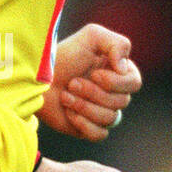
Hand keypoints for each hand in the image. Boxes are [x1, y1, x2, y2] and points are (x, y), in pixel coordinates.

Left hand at [39, 24, 141, 138]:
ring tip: (66, 95)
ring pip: (110, 118)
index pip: (134, 83)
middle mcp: (114, 93)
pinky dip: (82, 123)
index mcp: (119, 73)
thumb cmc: (64, 56)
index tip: (94, 73)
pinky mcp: (89, 128)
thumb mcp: (92, 36)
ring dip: (83, 106)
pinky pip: (99, 134)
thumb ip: (117, 44)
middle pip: (122, 102)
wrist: (37, 78)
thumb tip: (124, 69)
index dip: (114, 82)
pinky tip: (68, 112)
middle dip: (93, 92)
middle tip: (72, 83)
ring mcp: (103, 112)